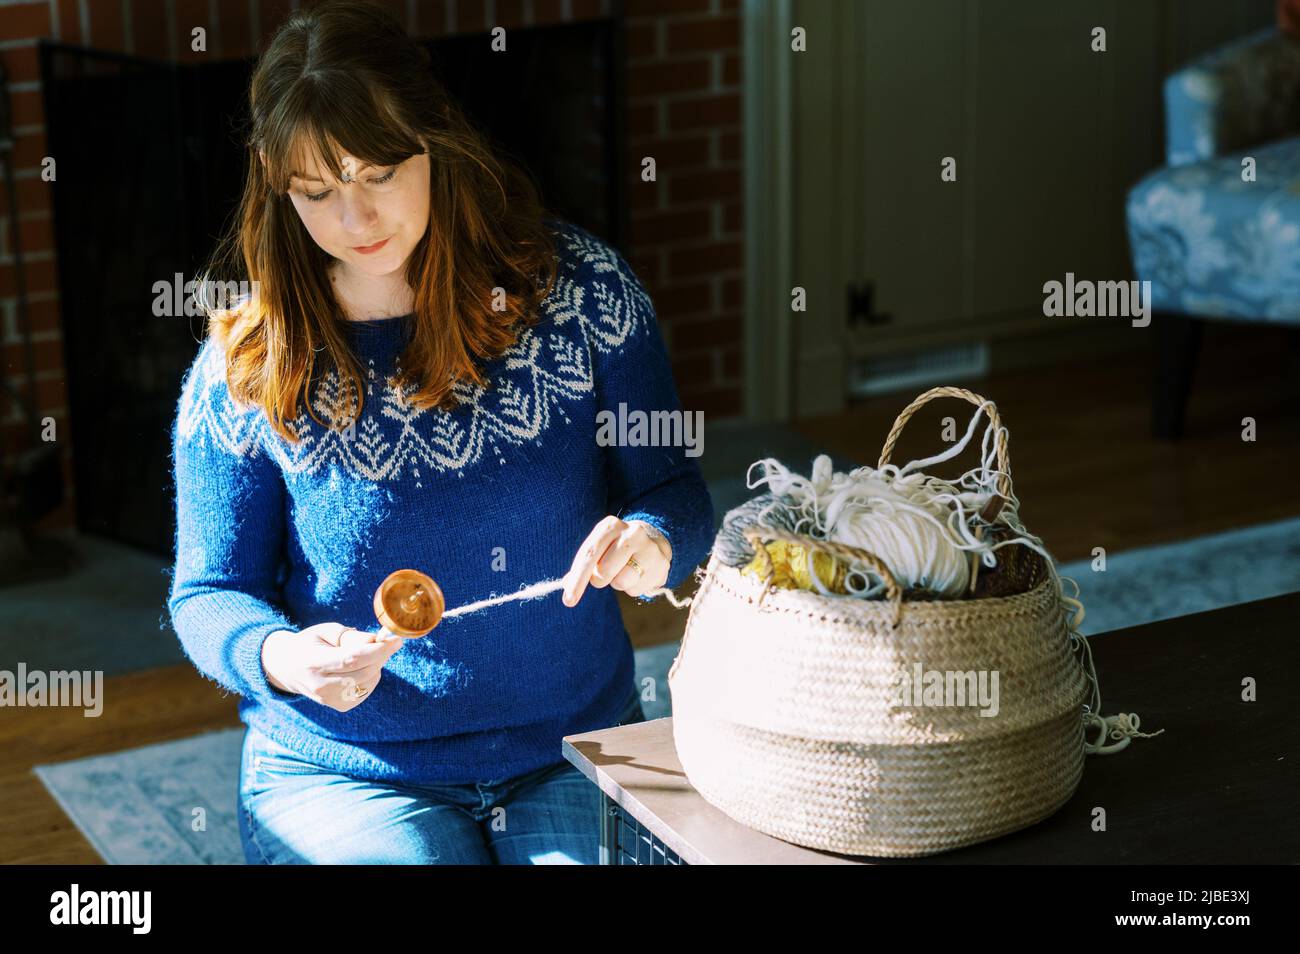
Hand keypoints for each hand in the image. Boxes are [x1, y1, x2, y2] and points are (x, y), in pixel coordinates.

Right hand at [260, 623, 405, 712]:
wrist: (287, 669)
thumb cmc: (309, 644)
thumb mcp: (326, 631)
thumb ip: (352, 636)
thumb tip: (378, 641)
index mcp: (314, 664)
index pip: (353, 659)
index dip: (378, 650)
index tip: (396, 638)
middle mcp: (322, 687)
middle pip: (366, 671)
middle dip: (382, 654)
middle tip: (385, 640)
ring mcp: (331, 700)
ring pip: (370, 681)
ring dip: (376, 664)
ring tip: (360, 654)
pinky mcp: (340, 706)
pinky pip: (368, 689)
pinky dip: (370, 675)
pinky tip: (356, 668)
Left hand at [561, 517, 671, 606]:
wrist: (653, 540)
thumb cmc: (616, 547)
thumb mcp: (599, 547)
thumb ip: (584, 564)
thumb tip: (567, 585)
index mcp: (611, 525)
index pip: (589, 554)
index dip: (577, 579)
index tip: (568, 600)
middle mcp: (632, 533)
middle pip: (603, 572)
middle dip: (599, 580)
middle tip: (607, 572)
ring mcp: (649, 548)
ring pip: (621, 582)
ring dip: (618, 583)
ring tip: (625, 571)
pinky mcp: (662, 565)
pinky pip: (636, 590)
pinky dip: (632, 588)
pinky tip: (639, 574)